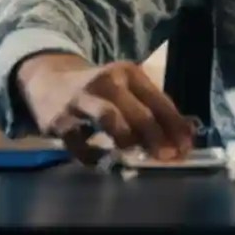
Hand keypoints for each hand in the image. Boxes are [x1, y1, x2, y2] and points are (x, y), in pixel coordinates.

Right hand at [15, 52, 196, 164]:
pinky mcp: (59, 120)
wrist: (47, 79)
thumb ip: (154, 110)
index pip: (159, 101)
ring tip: (133, 154)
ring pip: (111, 119)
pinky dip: (95, 157)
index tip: (186, 148)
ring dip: (127, 140)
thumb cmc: (99, 90)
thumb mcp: (126, 89)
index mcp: (128, 73)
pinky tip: (104, 161)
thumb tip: (187, 135)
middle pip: (138, 112)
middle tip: (166, 157)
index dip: (175, 126)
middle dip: (156, 138)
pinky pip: (81, 144)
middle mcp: (106, 82)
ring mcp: (81, 100)